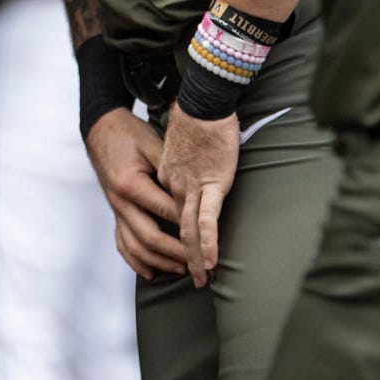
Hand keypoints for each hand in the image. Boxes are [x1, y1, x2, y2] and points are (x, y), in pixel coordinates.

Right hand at [84, 110, 186, 278]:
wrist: (102, 129)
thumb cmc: (130, 134)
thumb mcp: (152, 143)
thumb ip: (170, 168)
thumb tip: (192, 192)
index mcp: (130, 184)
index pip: (165, 210)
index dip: (188, 223)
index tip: (209, 235)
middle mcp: (120, 202)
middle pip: (150, 237)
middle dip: (177, 253)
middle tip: (199, 262)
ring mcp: (115, 210)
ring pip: (135, 246)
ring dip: (159, 261)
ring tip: (182, 269)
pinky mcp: (115, 213)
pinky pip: (122, 243)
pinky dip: (136, 261)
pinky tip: (151, 273)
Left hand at [158, 111, 239, 287]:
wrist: (203, 101)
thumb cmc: (197, 118)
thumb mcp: (182, 145)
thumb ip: (182, 161)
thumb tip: (190, 165)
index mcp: (167, 178)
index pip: (169, 212)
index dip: (175, 234)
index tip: (182, 251)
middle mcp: (175, 187)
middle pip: (176, 228)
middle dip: (182, 257)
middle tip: (191, 277)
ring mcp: (191, 187)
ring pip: (188, 230)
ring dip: (195, 258)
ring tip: (201, 279)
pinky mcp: (212, 184)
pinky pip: (207, 219)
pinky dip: (208, 242)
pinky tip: (211, 261)